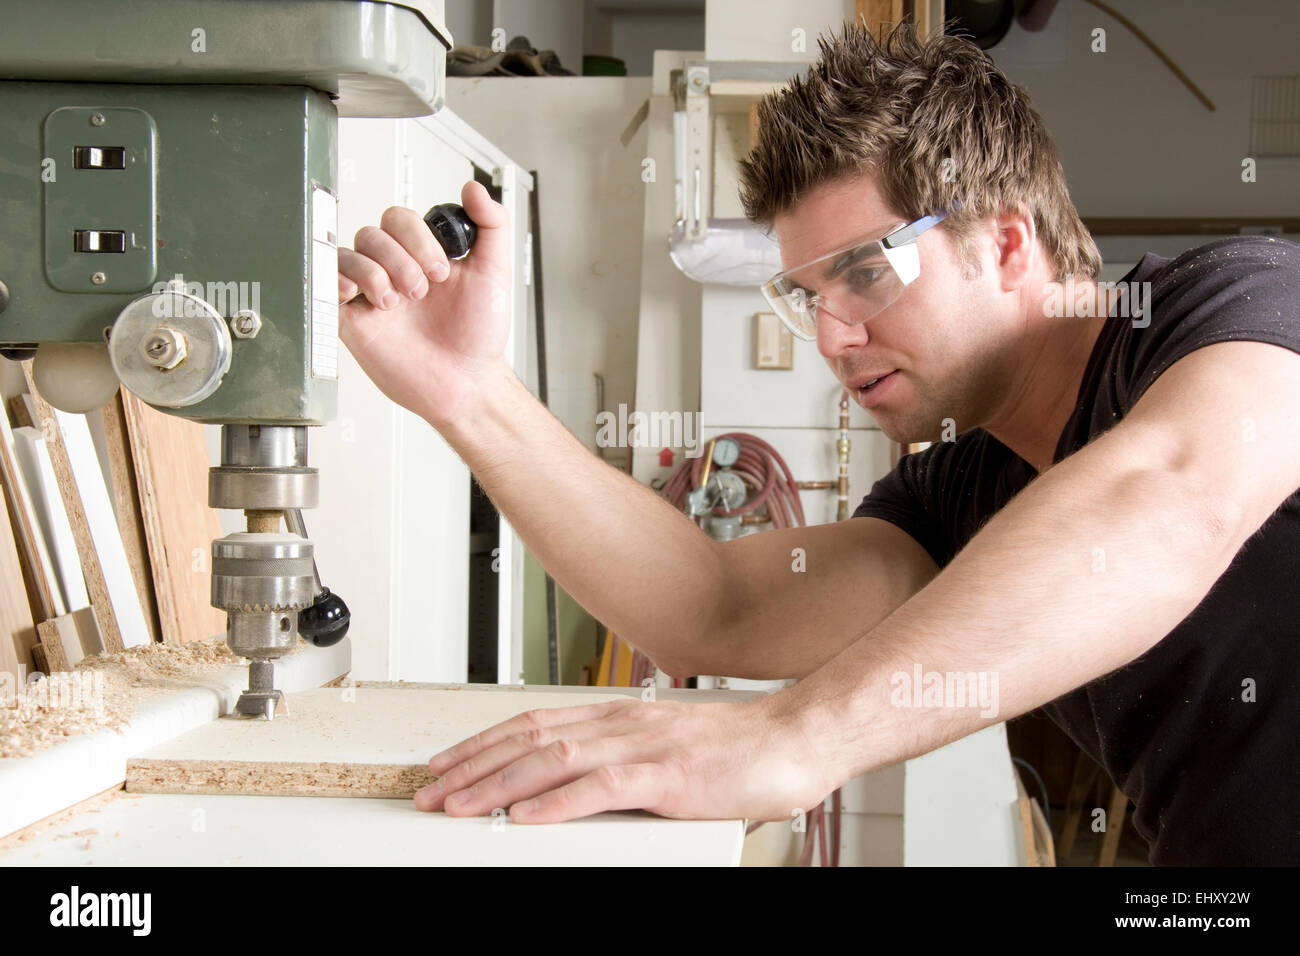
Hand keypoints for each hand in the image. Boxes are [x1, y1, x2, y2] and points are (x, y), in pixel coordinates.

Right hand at [338, 180, 511, 426]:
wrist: (465, 383)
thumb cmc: (479, 336)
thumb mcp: (495, 272)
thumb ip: (490, 225)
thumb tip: (474, 188)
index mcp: (423, 255)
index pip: (401, 219)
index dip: (417, 238)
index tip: (442, 271)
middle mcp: (396, 270)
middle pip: (373, 233)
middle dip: (399, 258)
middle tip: (421, 291)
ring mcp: (373, 294)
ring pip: (350, 254)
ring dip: (375, 273)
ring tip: (397, 303)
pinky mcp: (353, 319)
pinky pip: (328, 285)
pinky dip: (340, 282)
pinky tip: (362, 297)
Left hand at [414, 693, 838, 823]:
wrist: (794, 739)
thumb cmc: (736, 750)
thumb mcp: (663, 749)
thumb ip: (619, 762)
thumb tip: (572, 787)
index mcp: (617, 717)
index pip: (531, 724)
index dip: (482, 743)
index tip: (445, 763)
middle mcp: (620, 724)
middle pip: (528, 739)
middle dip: (472, 767)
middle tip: (429, 791)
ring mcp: (642, 747)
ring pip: (552, 761)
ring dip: (497, 785)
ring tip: (458, 806)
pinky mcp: (667, 777)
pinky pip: (601, 788)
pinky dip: (556, 803)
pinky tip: (525, 817)